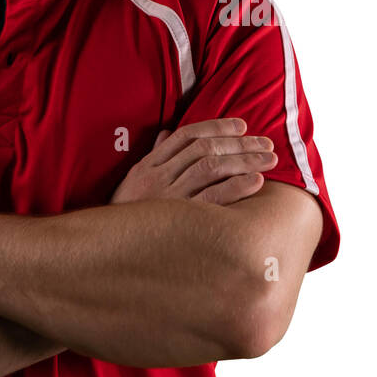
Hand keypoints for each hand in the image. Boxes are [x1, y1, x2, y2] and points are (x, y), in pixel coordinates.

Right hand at [111, 117, 277, 205]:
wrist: (106, 250)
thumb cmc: (124, 217)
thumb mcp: (133, 183)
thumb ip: (154, 156)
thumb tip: (168, 132)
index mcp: (149, 166)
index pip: (187, 135)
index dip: (217, 127)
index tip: (242, 126)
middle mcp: (159, 177)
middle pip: (206, 149)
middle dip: (240, 143)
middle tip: (267, 144)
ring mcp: (168, 198)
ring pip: (212, 167)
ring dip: (245, 160)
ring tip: (269, 160)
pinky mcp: (178, 220)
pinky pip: (212, 199)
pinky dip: (236, 187)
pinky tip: (256, 181)